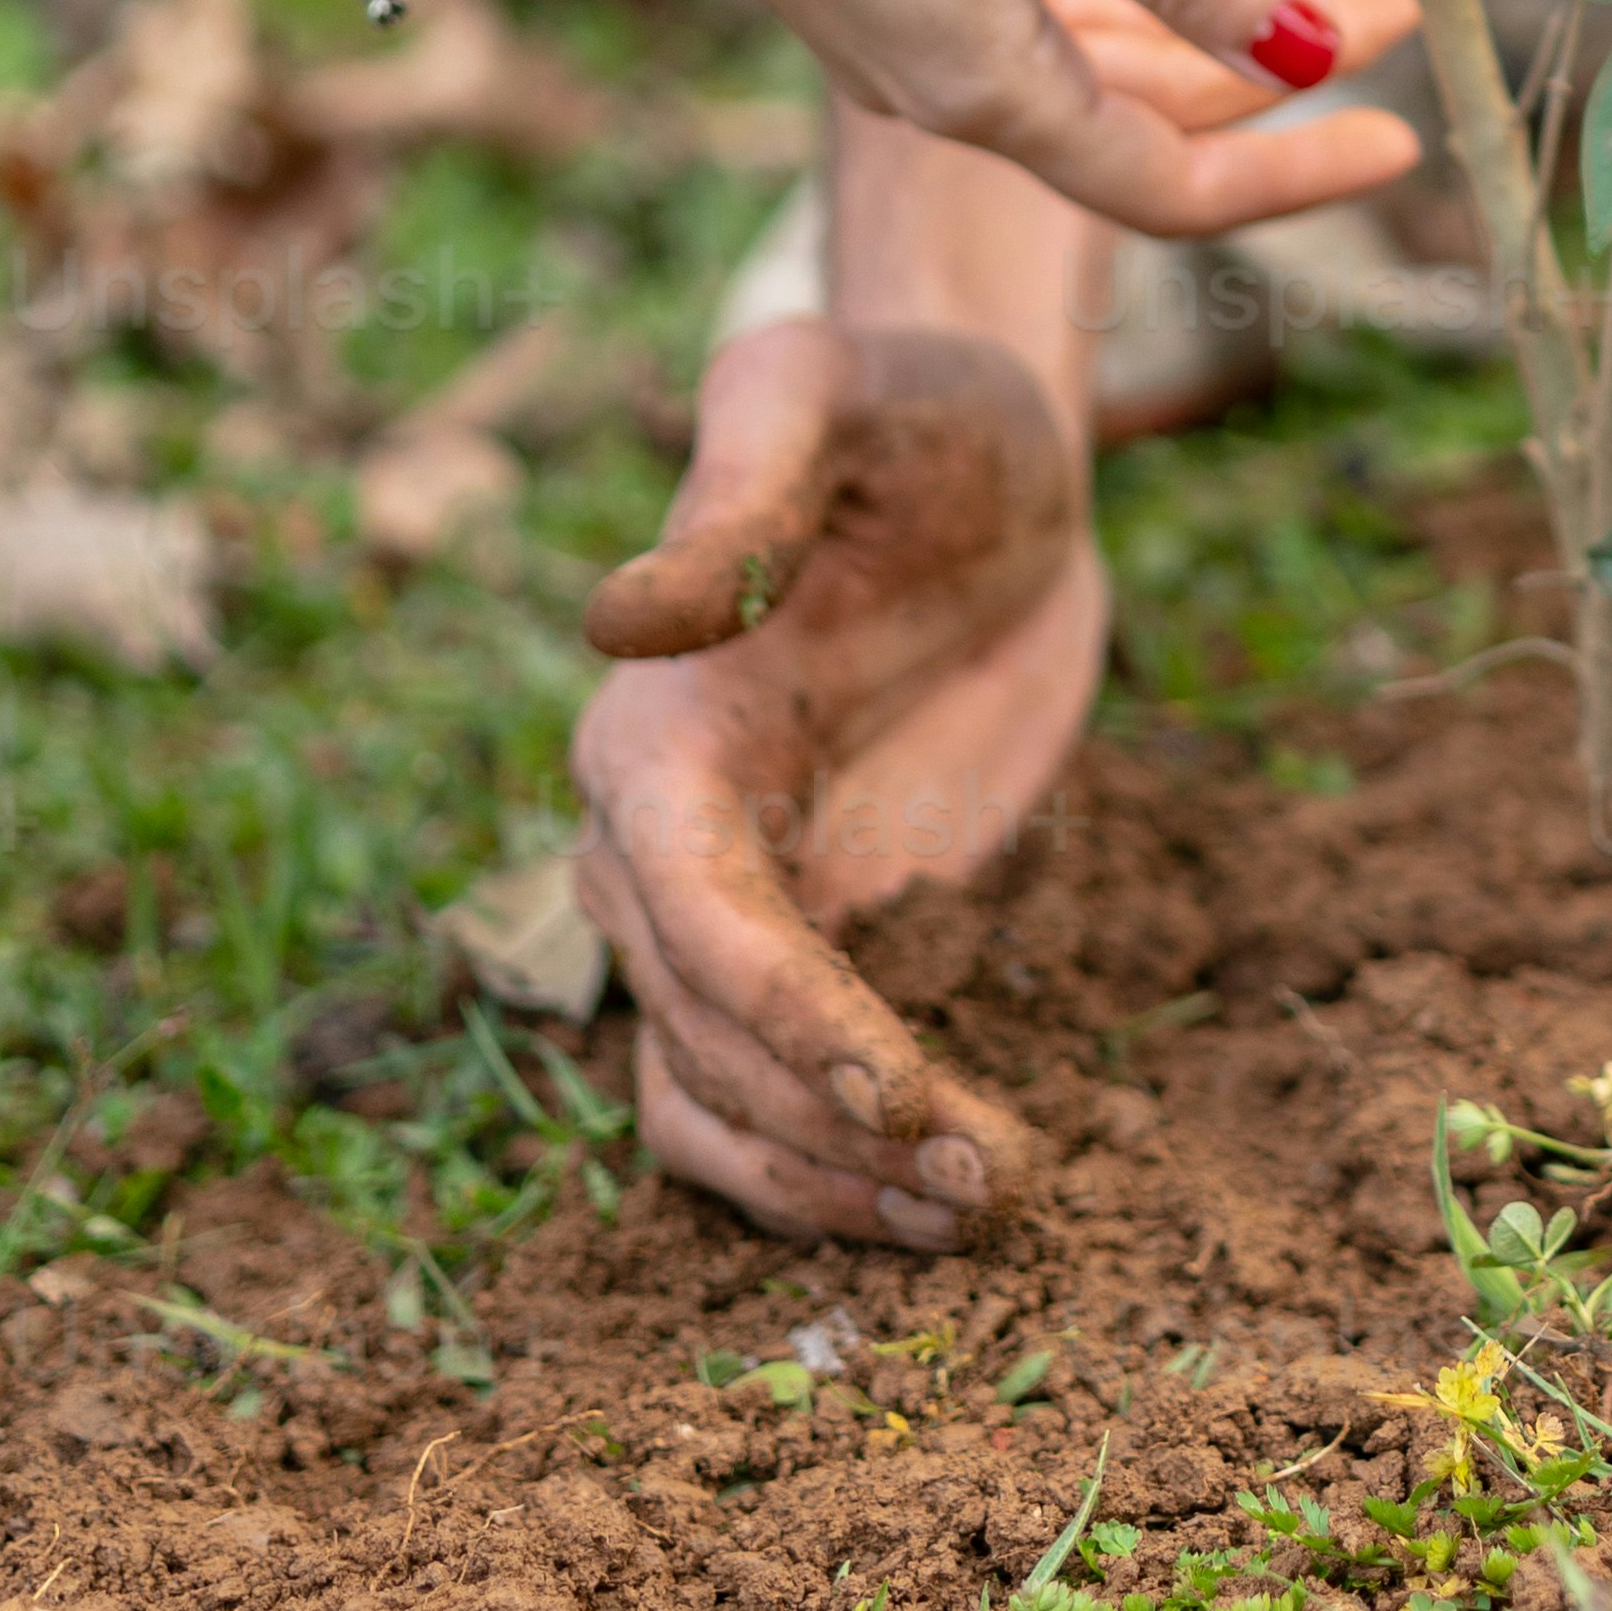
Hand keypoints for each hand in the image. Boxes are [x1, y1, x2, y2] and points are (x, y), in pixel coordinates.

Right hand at [575, 322, 1093, 1243]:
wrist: (983, 464)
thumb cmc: (910, 411)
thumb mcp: (833, 399)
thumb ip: (743, 492)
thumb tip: (620, 614)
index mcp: (654, 732)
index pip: (695, 914)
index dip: (784, 1014)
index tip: (902, 1088)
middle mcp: (652, 842)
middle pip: (709, 1036)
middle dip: (837, 1122)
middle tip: (991, 1180)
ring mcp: (719, 906)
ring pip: (710, 1103)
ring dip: (823, 1181)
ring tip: (975, 1211)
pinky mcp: (797, 936)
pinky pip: (761, 1099)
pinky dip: (826, 1170)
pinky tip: (934, 1200)